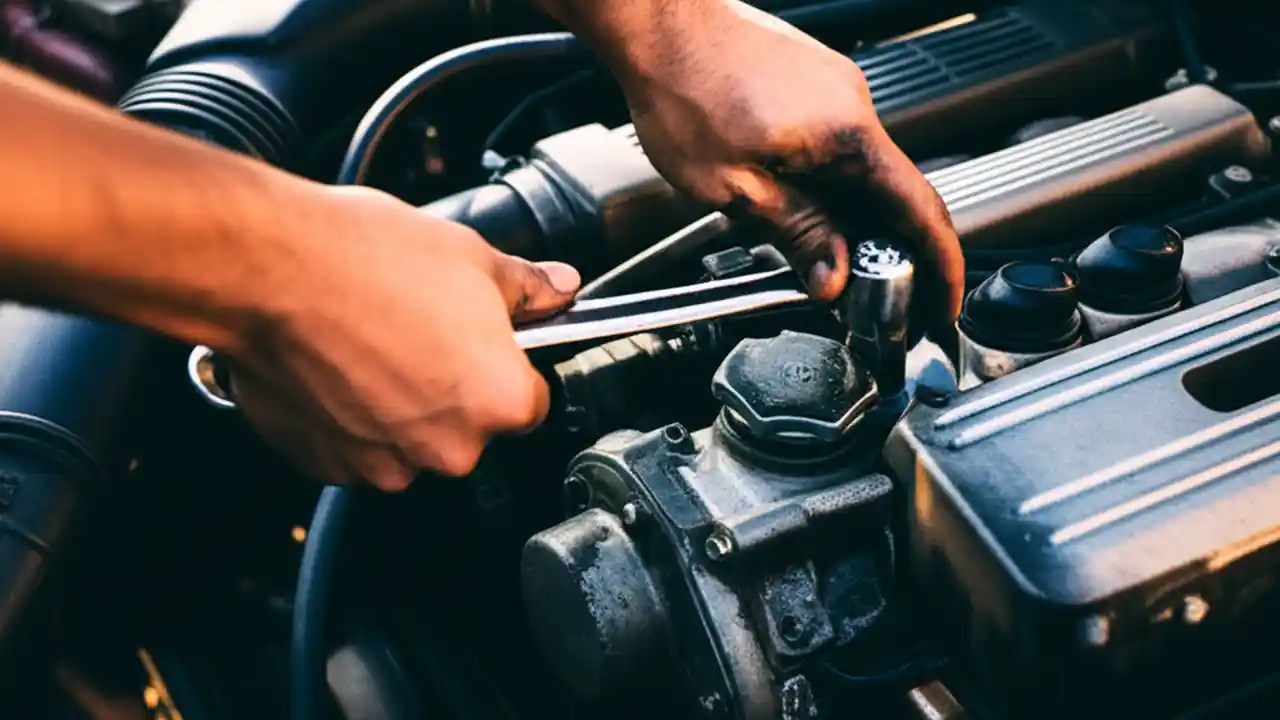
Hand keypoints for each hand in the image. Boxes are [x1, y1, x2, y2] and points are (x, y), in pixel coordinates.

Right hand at [224, 187, 579, 490]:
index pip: (531, 402)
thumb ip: (527, 289)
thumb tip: (558, 288)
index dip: (508, 367)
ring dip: (400, 407)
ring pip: (411, 443)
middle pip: (469, 429)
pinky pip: (356, 450)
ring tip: (373, 345)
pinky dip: (350, 419)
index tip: (485, 344)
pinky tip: (337, 367)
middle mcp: (448, 448)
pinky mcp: (327, 466)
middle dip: (451, 389)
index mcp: (500, 401)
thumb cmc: (366, 260)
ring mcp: (385, 464)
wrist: (268, 269)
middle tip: (421, 333)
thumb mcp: (472, 258)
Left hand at [610, 1, 963, 334]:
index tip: (943, 306)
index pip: (921, 211)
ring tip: (829, 269)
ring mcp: (836, 93)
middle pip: (896, 197)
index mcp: (847, 135)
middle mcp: (853, 107)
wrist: (657, 23)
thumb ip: (794, 233)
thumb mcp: (733, 187)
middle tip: (879, 306)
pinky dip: (836, 192)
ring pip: (865, 175)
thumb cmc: (682, 87)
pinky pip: (840, 150)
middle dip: (893, 257)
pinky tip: (805, 217)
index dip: (941, 267)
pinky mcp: (812, 88)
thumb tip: (833, 279)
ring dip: (858, 225)